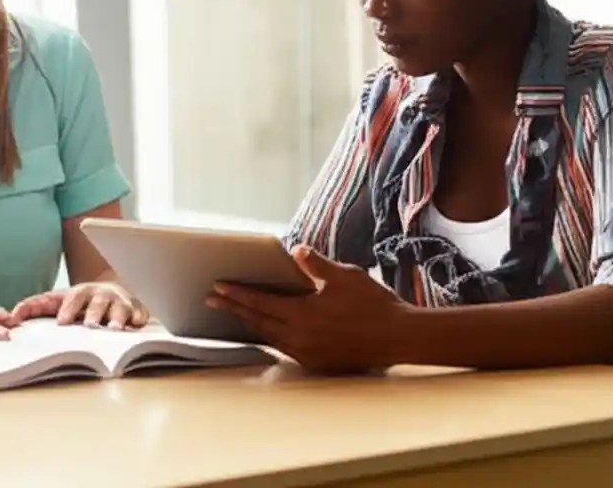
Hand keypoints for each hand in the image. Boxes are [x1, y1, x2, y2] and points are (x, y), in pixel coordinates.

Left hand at [11, 282, 148, 329]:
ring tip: (113, 329)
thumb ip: (34, 306)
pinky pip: (140, 313)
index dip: (68, 308)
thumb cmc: (79, 301)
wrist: (112, 290)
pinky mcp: (137, 310)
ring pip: (119, 307)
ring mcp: (120, 301)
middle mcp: (100, 294)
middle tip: (89, 326)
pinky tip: (138, 325)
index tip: (62, 322)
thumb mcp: (57, 300)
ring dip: (117, 317)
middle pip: (96, 302)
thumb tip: (9, 315)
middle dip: (93, 313)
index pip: (72, 298)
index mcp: (80, 292)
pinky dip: (139, 318)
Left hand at [207, 246, 407, 373]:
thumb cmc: (375, 304)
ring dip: (250, 324)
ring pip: (269, 337)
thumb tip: (295, 250)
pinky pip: (284, 349)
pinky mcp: (317, 362)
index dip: (237, 294)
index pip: (260, 302)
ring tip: (235, 313)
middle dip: (234, 309)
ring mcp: (307, 353)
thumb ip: (316, 264)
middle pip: (257, 322)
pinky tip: (267, 330)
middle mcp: (299, 337)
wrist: (400, 338)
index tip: (218, 287)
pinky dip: (270, 337)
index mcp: (303, 314)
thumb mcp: (346, 276)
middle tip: (212, 300)